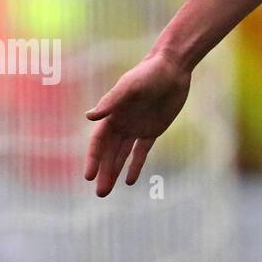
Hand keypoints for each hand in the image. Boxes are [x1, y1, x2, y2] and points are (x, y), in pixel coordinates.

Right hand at [84, 50, 190, 196]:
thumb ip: (112, 101)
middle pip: (109, 153)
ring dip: (115, 172)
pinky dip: (136, 165)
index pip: (99, 142)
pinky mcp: (153, 129)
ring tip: (106, 191)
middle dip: (104, 172)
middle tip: (100, 193)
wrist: (173, 68)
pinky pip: (142, 151)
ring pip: (122, 155)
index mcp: (112, 114)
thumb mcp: (130, 86)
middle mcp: (122, 123)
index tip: (89, 176)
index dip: (93, 159)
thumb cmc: (149, 73)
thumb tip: (89, 116)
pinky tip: (130, 180)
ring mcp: (137, 127)